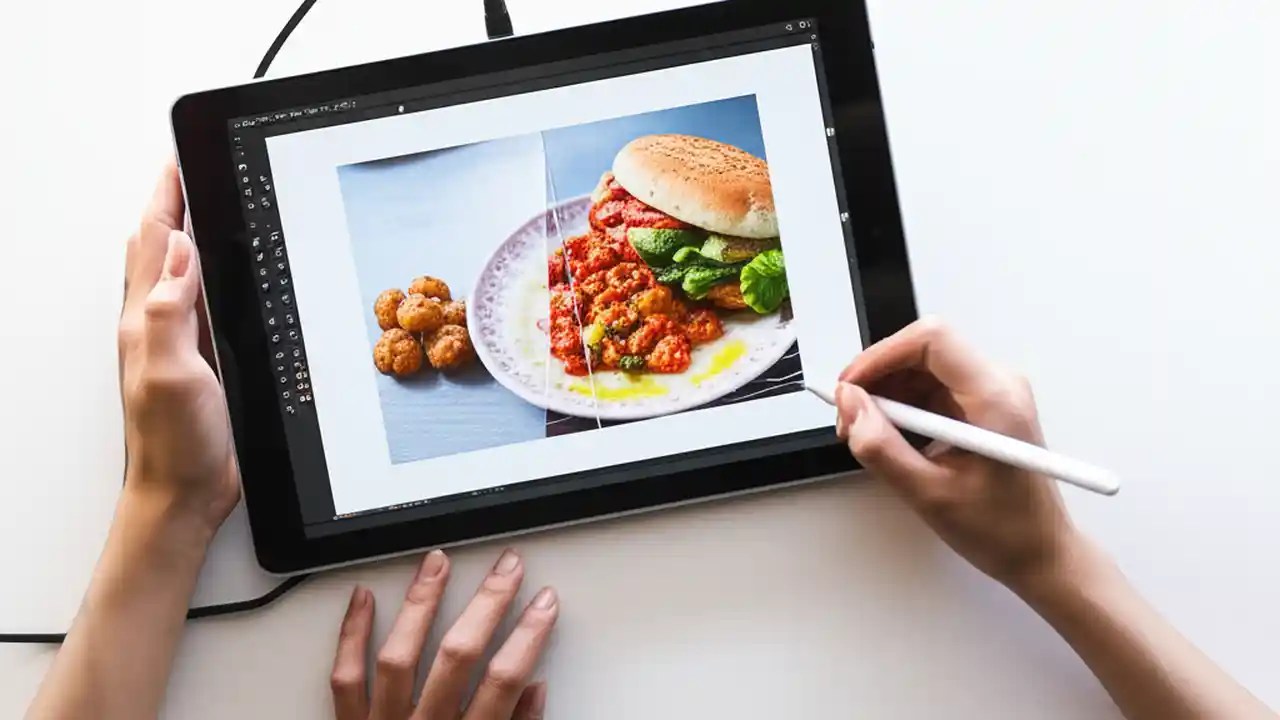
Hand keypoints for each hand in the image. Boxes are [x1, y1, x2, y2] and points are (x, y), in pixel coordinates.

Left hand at [118, 161, 238, 539]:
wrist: (184, 493)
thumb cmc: (172, 442)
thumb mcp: (169, 371)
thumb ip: (168, 309)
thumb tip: (180, 249)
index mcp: (145, 319)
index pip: (156, 241)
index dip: (167, 197)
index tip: (180, 160)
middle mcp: (156, 325)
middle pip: (160, 249)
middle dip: (172, 205)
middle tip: (188, 171)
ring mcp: (177, 343)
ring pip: (178, 275)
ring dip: (186, 238)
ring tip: (199, 207)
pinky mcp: (200, 363)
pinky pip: (200, 306)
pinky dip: (207, 279)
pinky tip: (218, 278)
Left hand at [331, 549, 557, 719]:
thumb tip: (536, 687)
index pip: (504, 681)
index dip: (528, 636)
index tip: (544, 602)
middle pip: (458, 658)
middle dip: (487, 604)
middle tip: (506, 567)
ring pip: (399, 657)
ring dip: (420, 604)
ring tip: (437, 563)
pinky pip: (343, 677)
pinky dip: (350, 635)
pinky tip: (362, 597)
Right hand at [835, 318, 1081, 589]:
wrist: (1042, 554)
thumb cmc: (1004, 530)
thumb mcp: (929, 494)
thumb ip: (881, 447)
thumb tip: (850, 405)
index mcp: (996, 399)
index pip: (932, 341)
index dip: (880, 356)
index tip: (851, 387)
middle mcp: (999, 385)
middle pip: (923, 351)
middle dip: (878, 378)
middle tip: (851, 418)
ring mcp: (993, 393)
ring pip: (923, 368)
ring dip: (888, 395)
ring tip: (870, 436)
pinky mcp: (983, 406)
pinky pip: (933, 388)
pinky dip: (905, 408)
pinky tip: (895, 441)